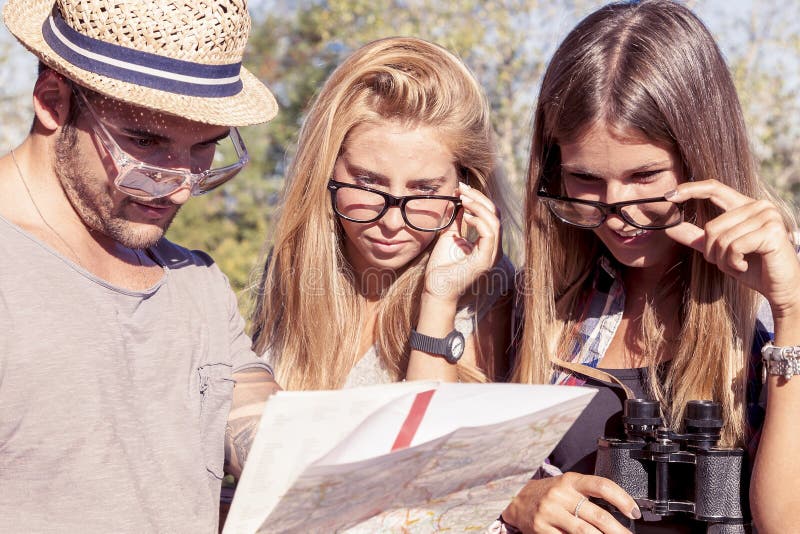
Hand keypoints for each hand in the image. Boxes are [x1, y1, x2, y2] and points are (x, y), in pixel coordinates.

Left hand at [423, 182, 500, 301]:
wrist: (436, 288)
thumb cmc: (442, 267)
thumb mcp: (450, 236)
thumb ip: (457, 221)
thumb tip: (458, 202)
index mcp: (487, 244)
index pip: (491, 215)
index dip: (478, 199)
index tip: (461, 189)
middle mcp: (493, 249)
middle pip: (495, 215)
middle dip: (479, 198)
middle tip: (462, 188)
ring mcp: (491, 255)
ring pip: (495, 222)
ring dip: (478, 206)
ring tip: (462, 198)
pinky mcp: (485, 260)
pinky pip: (489, 234)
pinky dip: (479, 221)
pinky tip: (466, 215)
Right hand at [501, 473, 639, 533]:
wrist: (517, 500)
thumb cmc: (549, 494)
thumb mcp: (567, 486)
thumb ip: (588, 494)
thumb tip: (619, 511)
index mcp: (570, 481)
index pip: (601, 486)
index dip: (622, 499)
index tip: (634, 512)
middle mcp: (560, 495)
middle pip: (598, 516)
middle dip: (619, 530)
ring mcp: (550, 514)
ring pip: (585, 532)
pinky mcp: (543, 530)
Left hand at [664, 179, 799, 319]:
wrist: (779, 288)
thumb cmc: (752, 267)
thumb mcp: (719, 251)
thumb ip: (697, 237)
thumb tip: (669, 227)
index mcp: (745, 205)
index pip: (714, 188)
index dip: (690, 189)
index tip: (667, 196)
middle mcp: (758, 206)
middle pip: (711, 226)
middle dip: (712, 251)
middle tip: (729, 262)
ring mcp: (767, 216)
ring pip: (721, 238)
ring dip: (724, 260)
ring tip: (739, 264)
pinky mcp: (772, 231)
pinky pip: (734, 246)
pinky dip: (734, 262)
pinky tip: (746, 265)